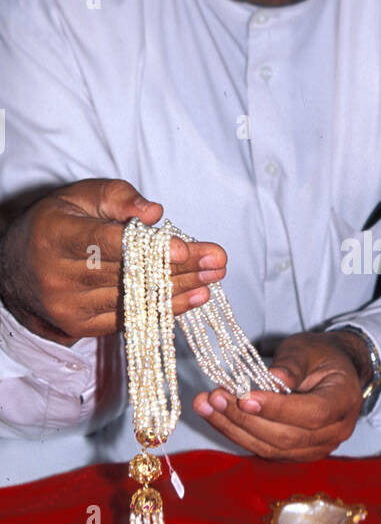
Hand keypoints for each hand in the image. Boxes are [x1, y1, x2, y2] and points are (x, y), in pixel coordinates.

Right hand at [0, 178, 226, 344]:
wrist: (16, 270)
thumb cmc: (57, 224)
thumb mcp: (79, 196)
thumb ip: (117, 197)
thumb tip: (154, 213)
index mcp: (56, 236)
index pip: (107, 244)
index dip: (149, 248)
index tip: (186, 249)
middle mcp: (58, 275)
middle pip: (128, 274)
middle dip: (180, 268)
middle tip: (217, 260)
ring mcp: (69, 306)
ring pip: (134, 299)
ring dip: (180, 289)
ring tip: (214, 278)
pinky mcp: (80, 327)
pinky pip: (130, 319)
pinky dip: (165, 308)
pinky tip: (194, 297)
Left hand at [192, 329, 368, 460]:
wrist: (331, 372)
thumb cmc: (320, 355)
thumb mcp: (308, 348)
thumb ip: (292, 364)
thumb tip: (271, 380)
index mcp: (344, 401)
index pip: (313, 414)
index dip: (278, 409)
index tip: (245, 398)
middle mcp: (335, 432)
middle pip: (288, 436)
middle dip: (246, 419)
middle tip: (215, 396)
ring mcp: (315, 448)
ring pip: (271, 448)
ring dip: (234, 428)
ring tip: (206, 405)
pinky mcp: (295, 453)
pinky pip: (264, 449)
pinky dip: (237, 434)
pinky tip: (215, 416)